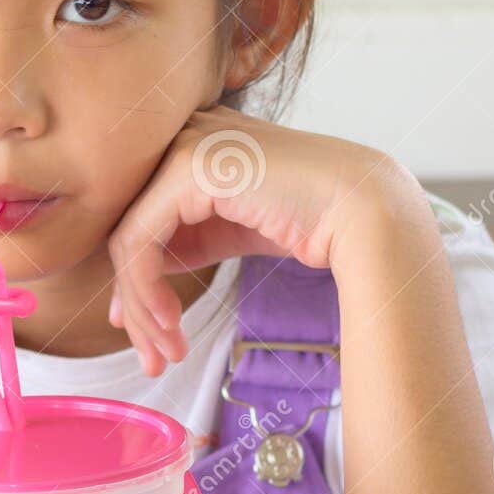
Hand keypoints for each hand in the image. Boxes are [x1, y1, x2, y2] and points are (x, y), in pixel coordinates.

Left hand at [106, 106, 396, 373]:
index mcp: (192, 142)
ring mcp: (183, 145)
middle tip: (151, 358)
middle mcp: (182, 134)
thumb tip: (133, 287)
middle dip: (134, 303)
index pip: (141, 216)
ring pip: (128, 238)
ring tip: (164, 353)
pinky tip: (169, 324)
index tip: (144, 331)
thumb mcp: (229, 231)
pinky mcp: (187, 166)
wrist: (364, 212)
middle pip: (129, 228)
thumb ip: (183, 242)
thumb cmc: (309, 221)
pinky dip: (145, 289)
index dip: (133, 280)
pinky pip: (141, 238)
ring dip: (142, 306)